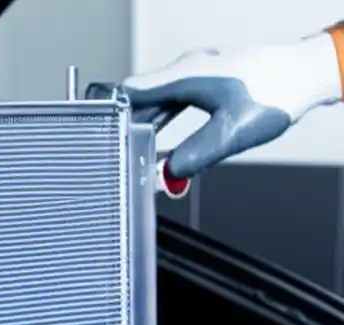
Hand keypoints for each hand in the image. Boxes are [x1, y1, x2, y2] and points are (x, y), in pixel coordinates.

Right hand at [122, 31, 342, 177]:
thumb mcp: (234, 132)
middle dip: (126, 124)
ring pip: (158, 98)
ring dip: (146, 122)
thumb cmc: (279, 93)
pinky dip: (163, 116)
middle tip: (116, 151)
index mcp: (185, 74)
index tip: (97, 133)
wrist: (310, 72)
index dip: (110, 113)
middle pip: (140, 96)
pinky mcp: (209, 77)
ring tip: (135, 147)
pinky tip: (162, 134)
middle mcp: (187, 68)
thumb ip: (195, 155)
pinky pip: (174, 97)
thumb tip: (166, 174)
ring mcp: (198, 70)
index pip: (129, 90)